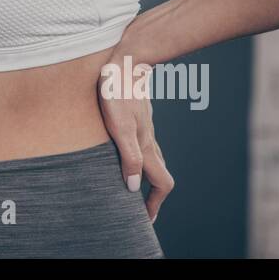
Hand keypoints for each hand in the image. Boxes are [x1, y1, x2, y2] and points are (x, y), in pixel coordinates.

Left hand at [97, 51, 173, 223]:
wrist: (126, 60)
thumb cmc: (117, 91)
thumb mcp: (118, 126)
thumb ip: (128, 156)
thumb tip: (134, 188)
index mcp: (146, 145)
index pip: (161, 183)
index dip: (155, 204)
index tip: (145, 219)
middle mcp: (149, 139)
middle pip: (159, 174)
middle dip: (152, 195)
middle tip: (139, 210)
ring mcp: (145, 127)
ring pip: (152, 158)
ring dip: (146, 177)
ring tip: (131, 188)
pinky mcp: (137, 117)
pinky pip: (144, 144)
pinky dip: (140, 159)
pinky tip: (125, 155)